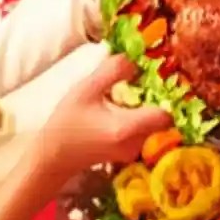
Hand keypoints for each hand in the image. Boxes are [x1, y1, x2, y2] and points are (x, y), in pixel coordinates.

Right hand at [33, 54, 171, 176]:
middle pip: (162, 120)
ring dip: (145, 110)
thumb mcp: (86, 89)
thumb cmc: (67, 122)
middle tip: (140, 86)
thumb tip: (134, 62)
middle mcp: (135, 143)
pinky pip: (145, 133)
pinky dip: (138, 121)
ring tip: (127, 98)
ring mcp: (133, 151)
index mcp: (126, 128)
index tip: (155, 82)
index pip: (165, 116)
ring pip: (154, 126)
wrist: (54, 156)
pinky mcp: (129, 154)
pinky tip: (121, 111)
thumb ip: (112, 71)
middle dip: (154, 101)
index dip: (165, 97)